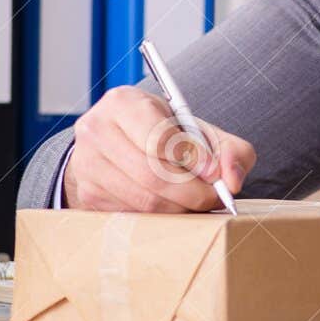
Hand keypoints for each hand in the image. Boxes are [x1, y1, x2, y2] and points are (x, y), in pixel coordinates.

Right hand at [63, 86, 255, 211]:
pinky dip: (159, 217)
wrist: (116, 143)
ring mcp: (87, 164)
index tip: (214, 174)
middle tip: (212, 197)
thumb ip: (229, 149)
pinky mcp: (87, 194)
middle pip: (151, 174)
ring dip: (178, 208)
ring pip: (143, 200)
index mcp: (123, 102)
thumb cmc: (161, 134)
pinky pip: (132, 216)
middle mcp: (97, 130)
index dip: (193, 160)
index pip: (159, 138)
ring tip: (194, 201)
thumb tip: (232, 180)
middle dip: (190, 192)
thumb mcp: (197, 130)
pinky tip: (170, 205)